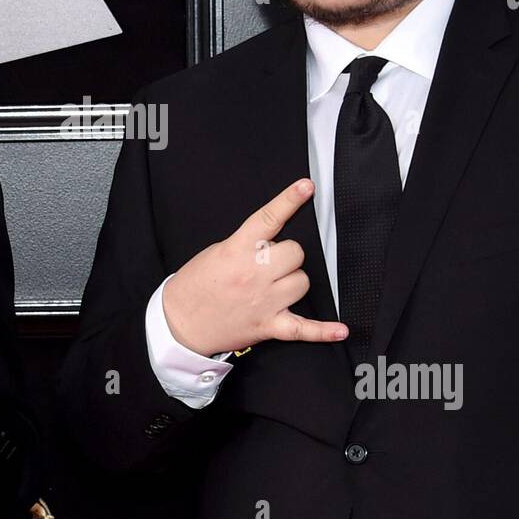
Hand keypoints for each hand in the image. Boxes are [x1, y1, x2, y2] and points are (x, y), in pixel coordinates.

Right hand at [161, 178, 347, 356]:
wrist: (178, 323)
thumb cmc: (194, 286)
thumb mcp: (215, 252)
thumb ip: (246, 245)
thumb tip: (272, 243)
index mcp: (237, 251)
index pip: (269, 218)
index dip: (289, 200)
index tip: (306, 187)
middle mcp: (254, 274)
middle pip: (295, 252)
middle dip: (286, 254)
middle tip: (269, 262)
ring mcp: (264, 301)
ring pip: (302, 282)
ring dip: (293, 281)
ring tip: (274, 286)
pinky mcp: (268, 326)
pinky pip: (303, 329)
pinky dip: (322, 331)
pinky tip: (339, 329)